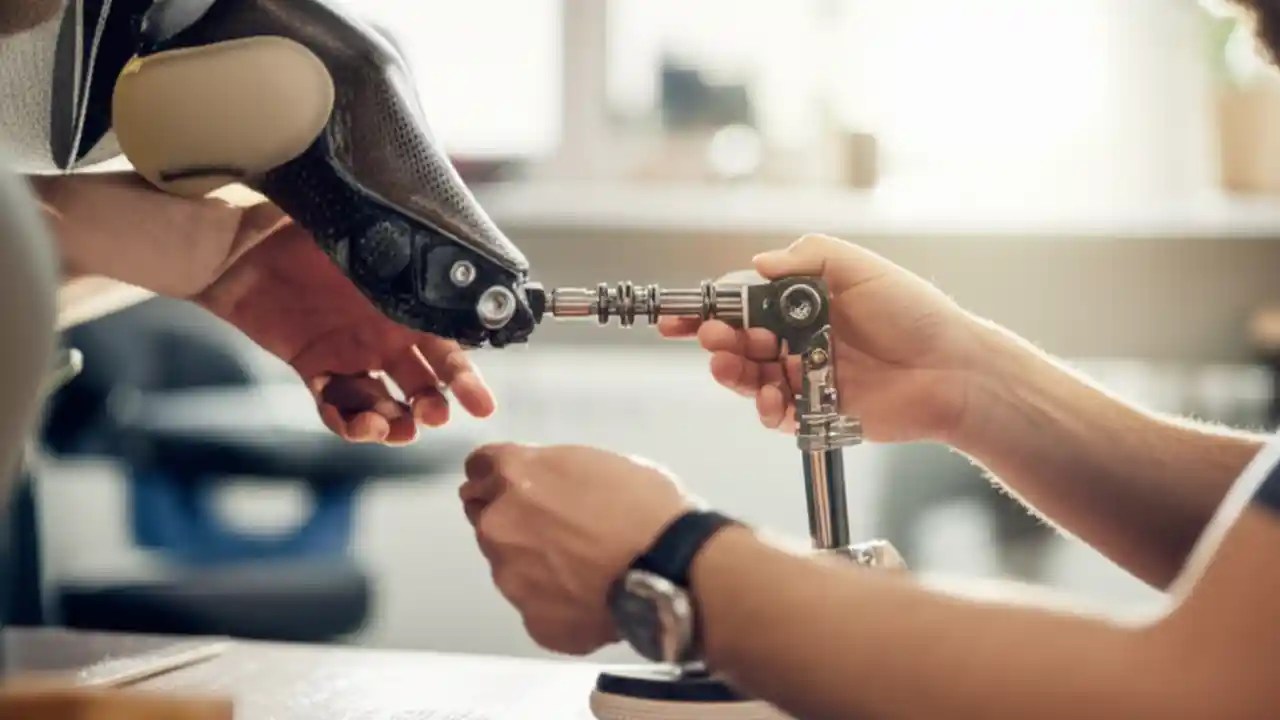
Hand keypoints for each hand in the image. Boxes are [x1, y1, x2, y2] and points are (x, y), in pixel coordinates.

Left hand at [196, 215, 494, 443]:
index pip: (446, 351)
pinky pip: (336, 407)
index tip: (483, 407)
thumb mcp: (368, 243)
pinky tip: (358, 426)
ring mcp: (351, 356)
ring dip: (394, 424)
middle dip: (433, 407)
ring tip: (394, 428)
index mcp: (405, 309)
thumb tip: (451, 271)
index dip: (465, 381)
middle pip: (422, 385)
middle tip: (433, 414)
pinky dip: (349, 423)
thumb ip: (406, 262)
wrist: (245, 246)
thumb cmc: (306, 234)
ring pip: (383, 404)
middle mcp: (385, 337)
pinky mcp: (315, 369)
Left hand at [460, 443, 693, 654]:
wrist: (672, 567)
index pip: (479, 467)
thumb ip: (553, 473)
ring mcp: (511, 577)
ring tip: (584, 567)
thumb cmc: (647, 508)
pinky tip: (592, 595)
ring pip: (510, 565)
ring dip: (535, 564)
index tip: (506, 482)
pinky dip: (556, 602)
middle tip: (556, 530)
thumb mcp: (598, 462)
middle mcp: (501, 524)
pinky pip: (536, 607)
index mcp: (516, 476)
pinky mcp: (533, 620)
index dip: (495, 475)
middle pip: (487, 517)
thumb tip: (547, 488)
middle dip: (513, 521)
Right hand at [659, 234, 986, 443]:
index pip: (745, 302)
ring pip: (749, 378)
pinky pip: (775, 412)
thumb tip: (757, 264)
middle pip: (739, 341)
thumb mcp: (862, 268)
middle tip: (709, 339)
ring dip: (731, 373)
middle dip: (716, 340)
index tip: (681, 314)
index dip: (711, 308)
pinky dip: (764, 406)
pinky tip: (769, 398)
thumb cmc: (914, 314)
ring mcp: (805, 375)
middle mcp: (799, 338)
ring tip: (727, 368)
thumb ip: (808, 258)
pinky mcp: (816, 411)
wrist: (953, 370)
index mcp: (805, 302)